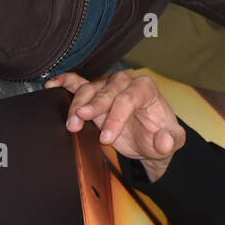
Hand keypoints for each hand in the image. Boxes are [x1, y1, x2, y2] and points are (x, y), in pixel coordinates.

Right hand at [48, 70, 185, 181]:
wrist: (151, 140)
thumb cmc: (161, 136)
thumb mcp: (171, 142)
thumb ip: (171, 140)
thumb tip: (164, 139)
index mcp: (146, 89)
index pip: (128, 99)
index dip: (115, 117)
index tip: (105, 138)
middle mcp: (126, 84)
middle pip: (106, 90)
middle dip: (92, 106)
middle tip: (79, 123)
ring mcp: (109, 88)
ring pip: (89, 88)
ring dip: (77, 104)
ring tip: (71, 123)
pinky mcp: (95, 96)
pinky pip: (78, 83)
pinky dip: (65, 82)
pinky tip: (52, 85)